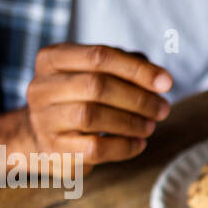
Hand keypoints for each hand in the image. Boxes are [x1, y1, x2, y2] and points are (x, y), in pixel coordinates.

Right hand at [24, 43, 171, 168]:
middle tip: (162, 109)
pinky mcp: (53, 150)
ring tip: (150, 126)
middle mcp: (41, 87)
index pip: (98, 56)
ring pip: (91, 116)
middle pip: (95, 86)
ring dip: (130, 122)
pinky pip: (93, 148)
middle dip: (137, 98)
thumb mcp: (96, 73)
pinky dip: (123, 146)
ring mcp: (43, 120)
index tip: (166, 82)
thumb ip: (126, 67)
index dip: (136, 69)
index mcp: (52, 59)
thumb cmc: (79, 98)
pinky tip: (139, 143)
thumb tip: (159, 78)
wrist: (43, 136)